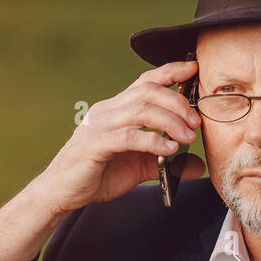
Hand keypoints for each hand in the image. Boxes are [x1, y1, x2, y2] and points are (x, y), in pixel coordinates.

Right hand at [34, 59, 206, 214]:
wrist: (62, 192)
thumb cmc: (98, 176)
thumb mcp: (139, 167)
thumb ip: (166, 162)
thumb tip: (199, 165)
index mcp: (116, 109)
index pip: (145, 81)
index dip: (170, 71)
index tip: (194, 68)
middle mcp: (107, 110)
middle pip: (147, 91)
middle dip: (177, 102)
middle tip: (196, 122)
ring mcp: (99, 126)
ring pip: (141, 110)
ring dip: (170, 122)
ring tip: (187, 138)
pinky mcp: (94, 145)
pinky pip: (128, 136)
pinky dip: (152, 141)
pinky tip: (168, 149)